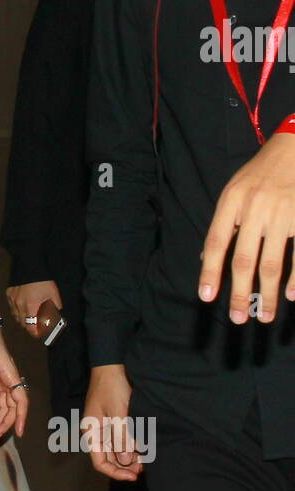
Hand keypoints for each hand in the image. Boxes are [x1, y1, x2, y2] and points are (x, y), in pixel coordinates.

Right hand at [6, 280, 62, 335]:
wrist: (31, 264)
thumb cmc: (43, 280)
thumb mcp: (53, 295)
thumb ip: (55, 309)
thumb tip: (55, 319)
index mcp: (31, 306)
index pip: (30, 327)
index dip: (35, 333)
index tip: (39, 334)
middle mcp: (20, 305)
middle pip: (23, 323)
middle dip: (30, 326)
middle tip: (37, 325)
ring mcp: (13, 299)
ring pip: (16, 316)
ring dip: (23, 318)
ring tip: (30, 315)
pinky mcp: (9, 294)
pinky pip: (12, 307)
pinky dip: (17, 309)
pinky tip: (23, 306)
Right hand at [83, 364, 141, 480]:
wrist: (111, 367)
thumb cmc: (111, 388)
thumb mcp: (118, 413)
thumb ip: (121, 437)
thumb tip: (125, 461)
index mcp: (91, 433)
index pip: (100, 462)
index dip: (116, 473)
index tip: (133, 476)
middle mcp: (96, 434)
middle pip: (108, 459)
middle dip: (125, 466)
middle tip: (143, 468)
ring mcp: (105, 428)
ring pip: (116, 451)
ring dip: (129, 458)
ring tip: (145, 459)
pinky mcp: (114, 423)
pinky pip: (121, 441)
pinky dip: (131, 447)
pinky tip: (142, 449)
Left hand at [200, 131, 294, 323]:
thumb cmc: (261, 173)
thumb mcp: (234, 191)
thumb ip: (223, 224)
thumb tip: (205, 259)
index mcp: (232, 201)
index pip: (216, 242)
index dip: (210, 271)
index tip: (206, 297)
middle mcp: (256, 208)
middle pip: (244, 259)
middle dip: (241, 293)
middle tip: (238, 318)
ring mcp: (283, 213)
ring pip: (273, 262)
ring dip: (269, 294)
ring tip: (266, 316)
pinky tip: (293, 295)